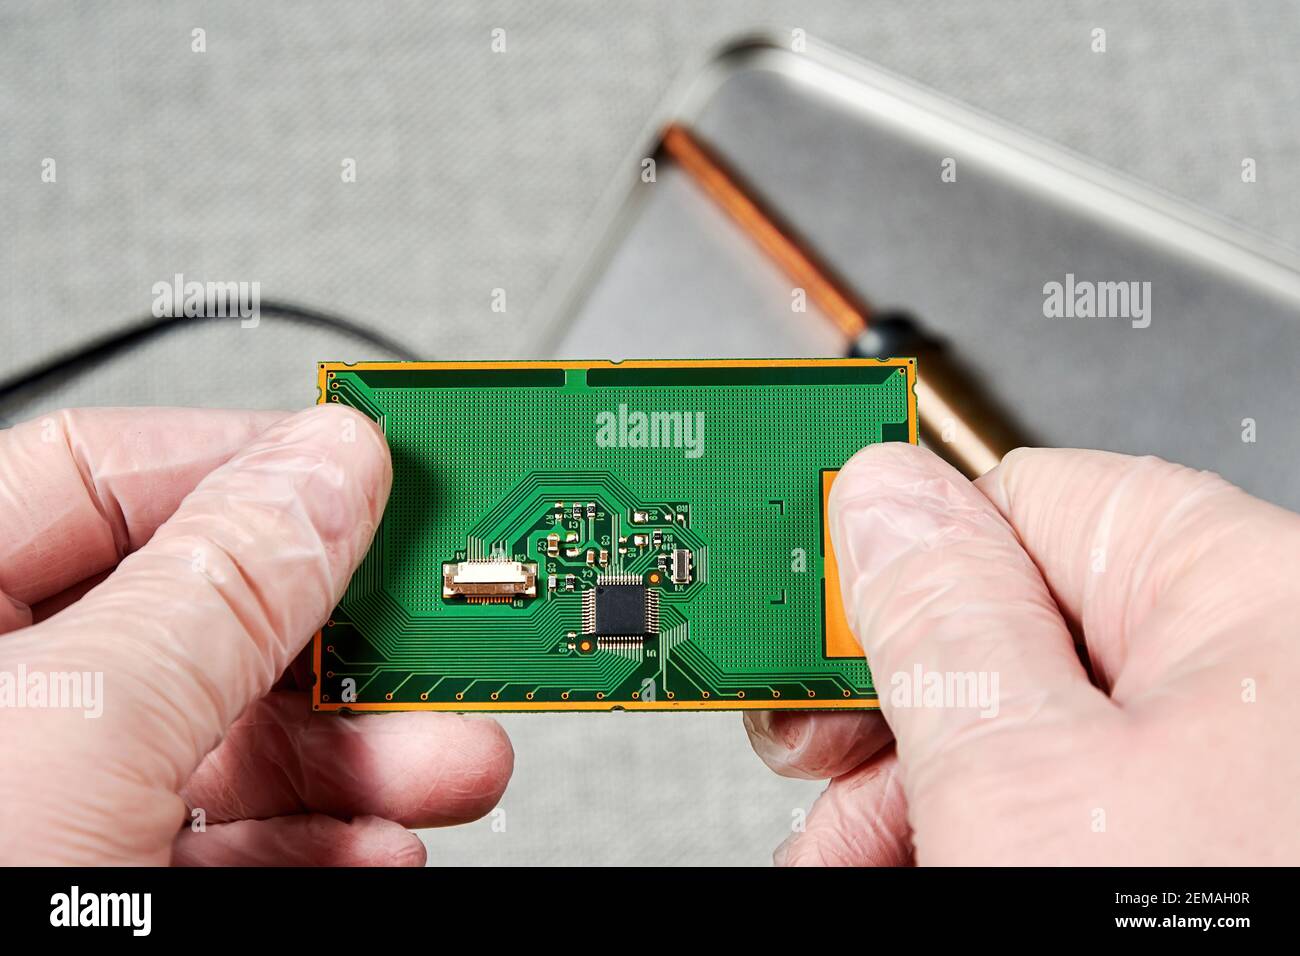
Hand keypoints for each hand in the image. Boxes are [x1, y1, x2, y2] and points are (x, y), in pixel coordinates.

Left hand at [0, 406, 511, 864]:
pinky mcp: (96, 878)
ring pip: (232, 737)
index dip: (253, 459)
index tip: (382, 470)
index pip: (99, 473)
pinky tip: (377, 841)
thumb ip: (216, 592)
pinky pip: (223, 835)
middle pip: (201, 617)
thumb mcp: (83, 733)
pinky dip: (317, 835)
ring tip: (451, 759)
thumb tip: (331, 471)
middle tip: (449, 625)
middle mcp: (0, 692)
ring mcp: (43, 795)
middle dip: (348, 640)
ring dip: (365, 753)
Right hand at [745, 443, 1299, 864]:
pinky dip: (967, 832)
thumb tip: (879, 495)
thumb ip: (940, 616)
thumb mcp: (1024, 778)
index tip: (801, 600)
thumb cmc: (1201, 947)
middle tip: (814, 747)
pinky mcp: (1206, 834)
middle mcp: (1252, 673)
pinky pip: (1065, 803)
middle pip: (1006, 634)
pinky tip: (899, 859)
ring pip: (1021, 738)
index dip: (891, 555)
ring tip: (839, 850)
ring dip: (904, 790)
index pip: (1020, 499)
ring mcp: (1232, 769)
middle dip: (886, 705)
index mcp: (1249, 597)